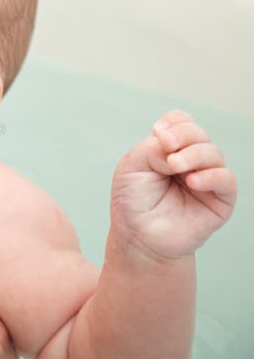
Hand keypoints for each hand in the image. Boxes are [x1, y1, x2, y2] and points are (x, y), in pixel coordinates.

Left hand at [111, 109, 236, 259]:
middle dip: (183, 136)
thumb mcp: (132, 166)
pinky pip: (226, 180)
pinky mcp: (220, 200)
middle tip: (167, 147)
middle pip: (198, 134)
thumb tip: (176, 145)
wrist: (138, 236)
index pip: (182, 122)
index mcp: (169, 149)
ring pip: (213, 153)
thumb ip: (152, 148)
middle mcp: (191, 160)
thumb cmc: (133, 202)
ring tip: (175, 166)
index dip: (173, 123)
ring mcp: (206, 178)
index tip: (158, 134)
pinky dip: (211, 176)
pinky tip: (193, 181)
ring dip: (194, 155)